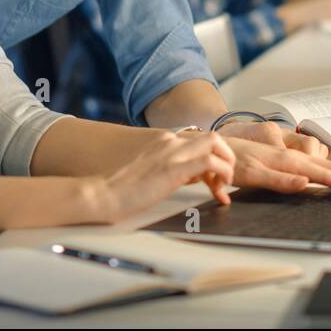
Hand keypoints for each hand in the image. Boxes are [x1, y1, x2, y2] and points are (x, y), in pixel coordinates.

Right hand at [92, 130, 234, 222]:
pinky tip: (218, 189)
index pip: (200, 141)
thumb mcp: (152, 172)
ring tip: (225, 184)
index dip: (213, 157)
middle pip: (213, 137)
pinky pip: (209, 161)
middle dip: (227, 155)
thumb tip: (192, 177)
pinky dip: (221, 172)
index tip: (214, 178)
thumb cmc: (122, 189)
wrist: (103, 194)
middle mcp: (169, 141)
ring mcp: (172, 153)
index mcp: (163, 141)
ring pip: (216, 143)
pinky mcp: (173, 169)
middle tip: (226, 177)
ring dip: (227, 164)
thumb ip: (172, 169)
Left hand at [215, 121, 330, 197]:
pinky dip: (330, 170)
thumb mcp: (251, 174)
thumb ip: (279, 180)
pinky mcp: (284, 155)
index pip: (326, 177)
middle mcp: (294, 156)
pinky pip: (315, 163)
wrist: (215, 141)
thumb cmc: (230, 160)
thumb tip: (307, 183)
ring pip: (326, 164)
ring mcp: (290, 154)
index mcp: (290, 163)